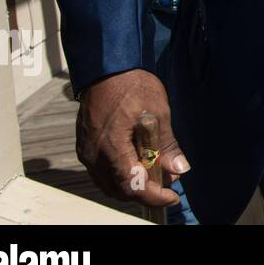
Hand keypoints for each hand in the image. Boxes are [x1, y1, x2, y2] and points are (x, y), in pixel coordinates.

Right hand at [76, 69, 187, 207]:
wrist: (106, 69)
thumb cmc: (131, 85)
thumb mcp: (158, 112)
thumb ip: (166, 145)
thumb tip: (178, 169)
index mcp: (111, 146)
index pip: (132, 186)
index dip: (154, 196)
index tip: (172, 196)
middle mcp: (94, 154)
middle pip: (119, 190)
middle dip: (145, 191)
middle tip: (167, 182)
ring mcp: (86, 152)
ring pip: (109, 184)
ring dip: (132, 185)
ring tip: (155, 172)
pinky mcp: (85, 147)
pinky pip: (101, 172)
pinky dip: (120, 174)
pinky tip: (137, 163)